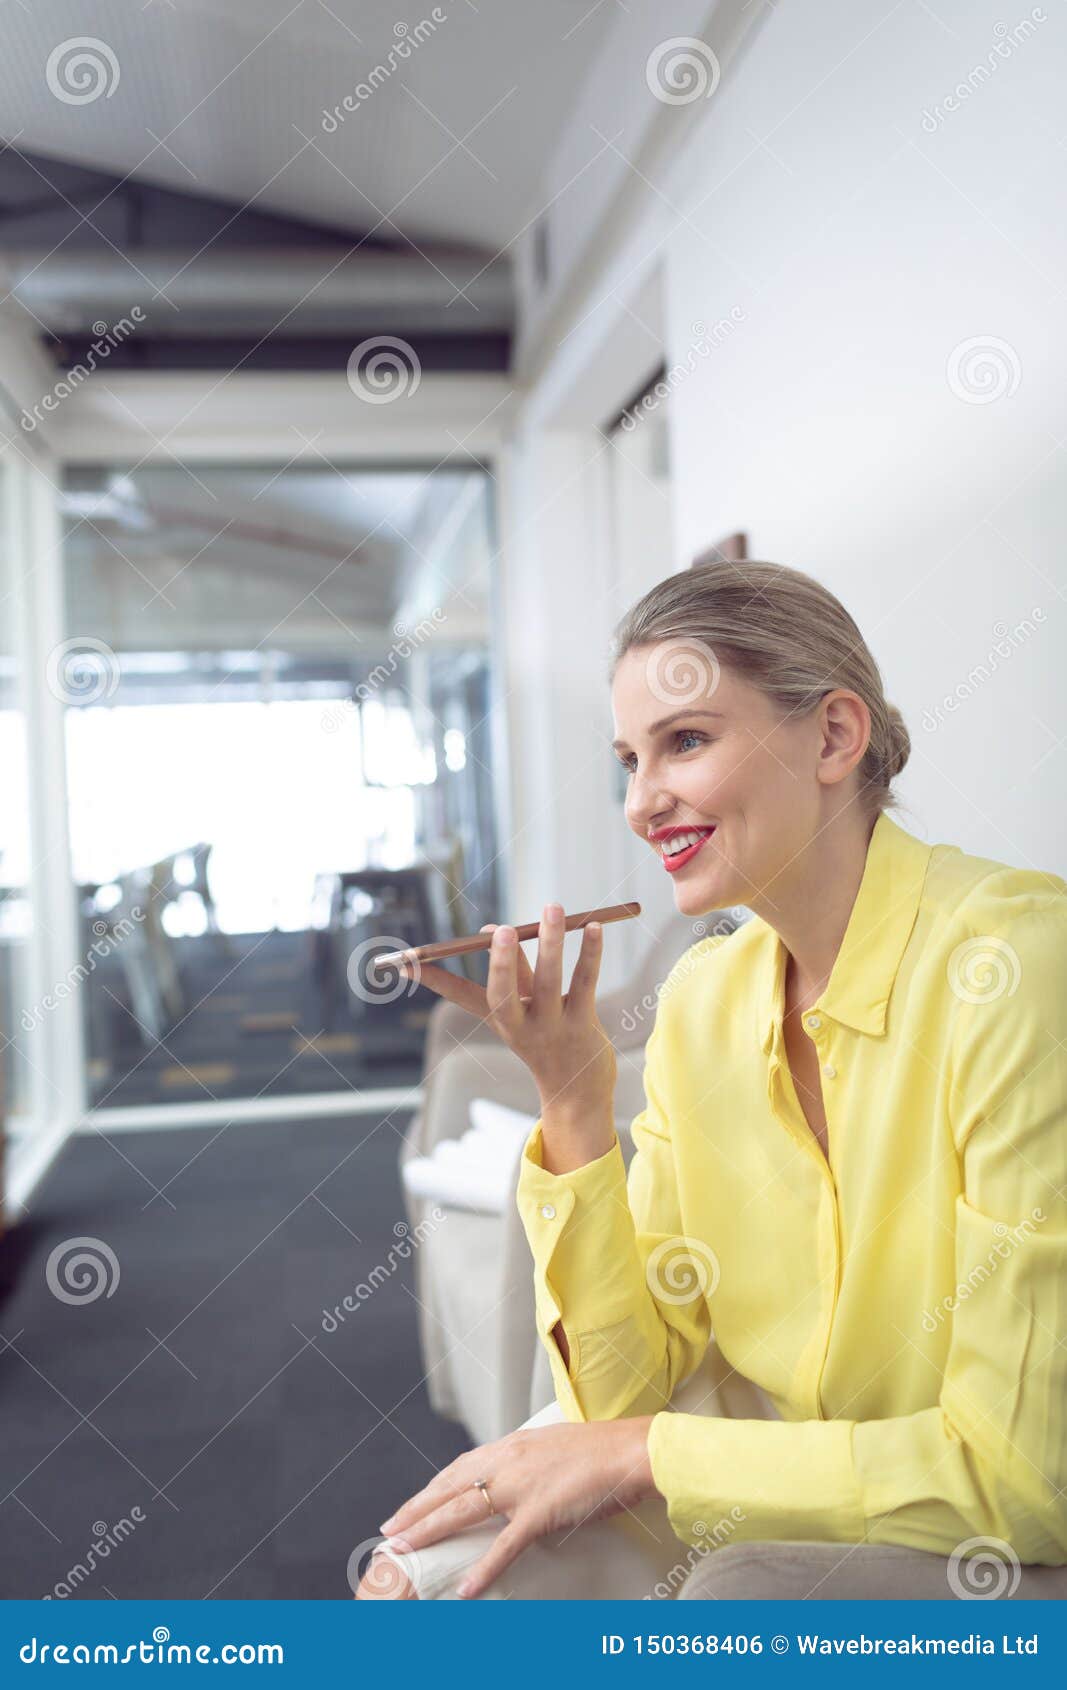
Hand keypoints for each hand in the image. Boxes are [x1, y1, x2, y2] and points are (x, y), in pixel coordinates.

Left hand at [374, 1415, 658, 1598]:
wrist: (632, 1451)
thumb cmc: (602, 1452)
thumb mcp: (555, 1448)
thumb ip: (530, 1463)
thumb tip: (516, 1481)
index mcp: (513, 1446)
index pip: (459, 1468)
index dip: (431, 1489)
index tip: (410, 1505)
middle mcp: (509, 1461)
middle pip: (449, 1487)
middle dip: (416, 1510)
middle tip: (390, 1532)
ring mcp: (521, 1486)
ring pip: (462, 1510)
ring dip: (429, 1531)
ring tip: (403, 1551)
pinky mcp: (540, 1511)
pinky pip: (505, 1546)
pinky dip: (484, 1569)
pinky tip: (466, 1589)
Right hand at [395, 904, 617, 1118]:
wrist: (578, 1092)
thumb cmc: (548, 1040)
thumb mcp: (524, 1009)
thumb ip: (514, 970)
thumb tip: (491, 929)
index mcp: (500, 1019)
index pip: (460, 997)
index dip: (434, 980)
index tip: (406, 962)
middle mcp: (520, 1026)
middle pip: (505, 993)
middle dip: (502, 962)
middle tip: (501, 929)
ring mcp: (551, 1027)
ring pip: (549, 981)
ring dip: (551, 942)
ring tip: (553, 907)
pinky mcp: (583, 1024)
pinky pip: (584, 983)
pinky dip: (590, 953)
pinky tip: (594, 927)